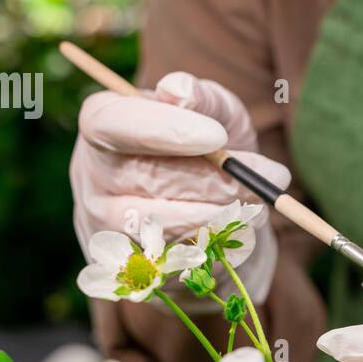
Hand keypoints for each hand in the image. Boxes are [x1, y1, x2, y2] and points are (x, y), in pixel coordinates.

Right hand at [71, 72, 288, 301]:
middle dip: (217, 181)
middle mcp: (91, 179)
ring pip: (165, 227)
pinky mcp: (131, 271)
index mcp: (101, 126)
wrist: (214, 212)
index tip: (218, 137)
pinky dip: (222, 247)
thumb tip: (179, 90)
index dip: (164, 130)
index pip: (113, 124)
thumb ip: (203, 97)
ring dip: (225, 216)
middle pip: (148, 180)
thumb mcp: (216, 114)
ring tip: (261, 203)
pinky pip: (180, 263)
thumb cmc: (210, 149)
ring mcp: (105, 230)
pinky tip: (243, 231)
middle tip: (270, 177)